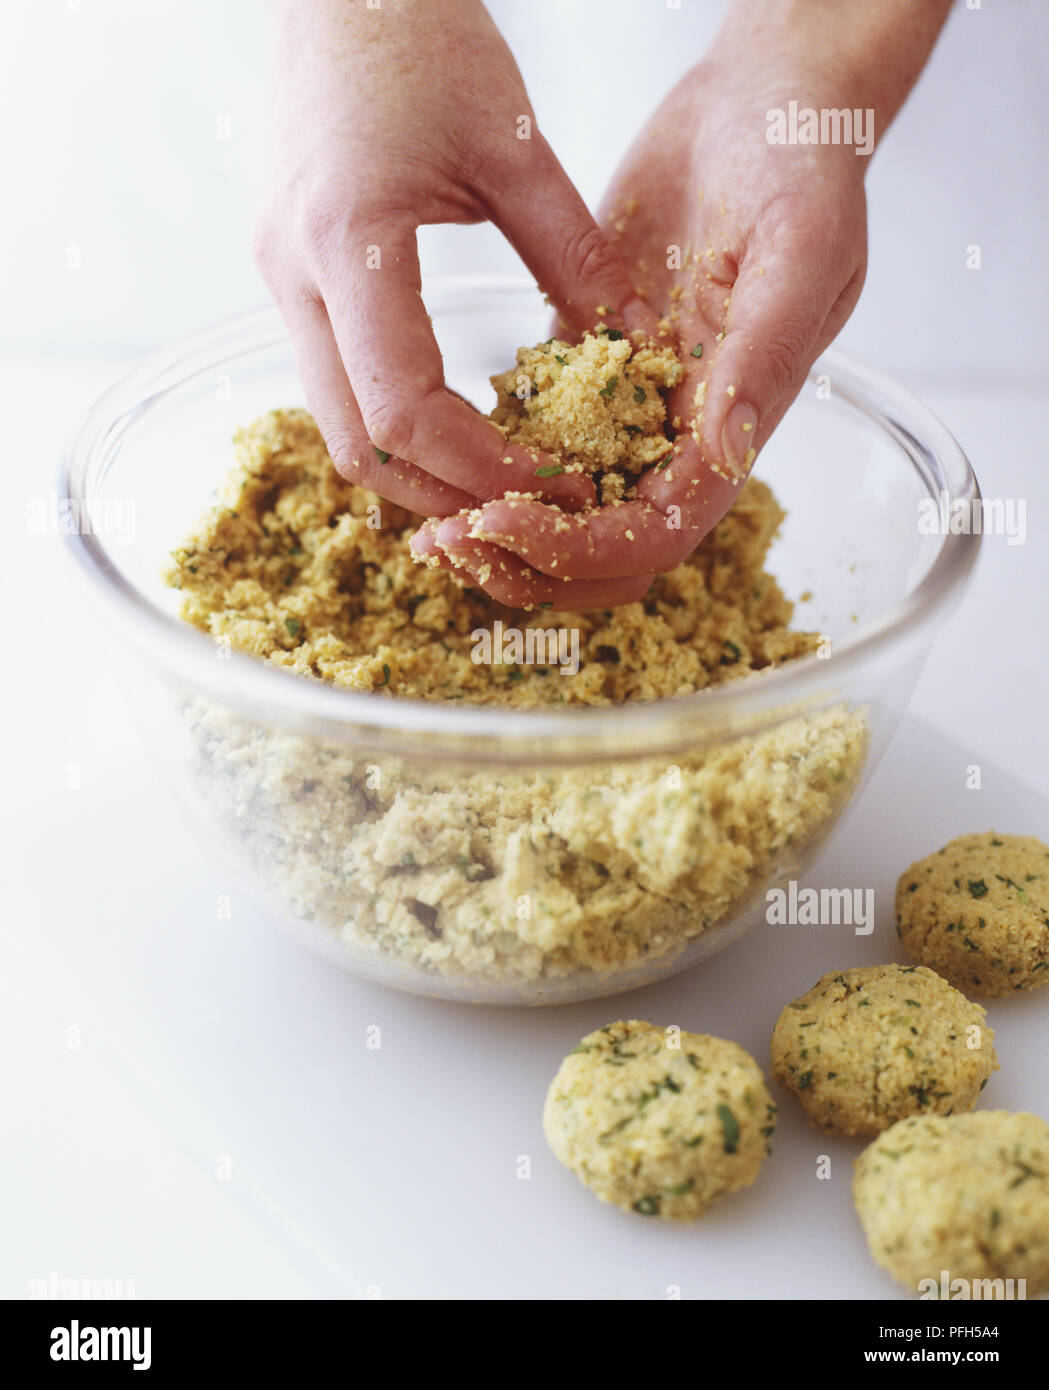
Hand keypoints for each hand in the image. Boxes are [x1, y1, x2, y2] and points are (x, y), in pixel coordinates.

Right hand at [254, 0, 657, 519]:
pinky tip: (455, 423)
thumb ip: (573, 252)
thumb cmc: (419, 37)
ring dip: (415, 468)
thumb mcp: (513, 144)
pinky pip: (334, 385)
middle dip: (444, 492)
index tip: (553, 482)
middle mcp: (293, 277)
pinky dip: (393, 426)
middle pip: (356, 445)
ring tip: (498, 475)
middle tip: (528, 505)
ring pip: (337, 426)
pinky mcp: (285, 278)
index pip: (402, 410)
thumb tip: (631, 345)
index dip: (479, 466)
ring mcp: (277, 281)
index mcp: (348, 241)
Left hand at [424, 52, 868, 608]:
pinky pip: (533, 436)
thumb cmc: (803, 167)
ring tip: (425, 523)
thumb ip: (766, 352)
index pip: (655, 535)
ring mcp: (631, 409)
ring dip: (497, 528)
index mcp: (730, 430)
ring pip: (561, 506)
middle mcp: (678, 438)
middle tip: (443, 542)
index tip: (501, 519)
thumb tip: (725, 448)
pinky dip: (487, 460)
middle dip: (526, 561)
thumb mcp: (802, 247)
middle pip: (601, 547)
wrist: (763, 104)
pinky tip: (427, 449)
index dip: (580, 546)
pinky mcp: (588, 367)